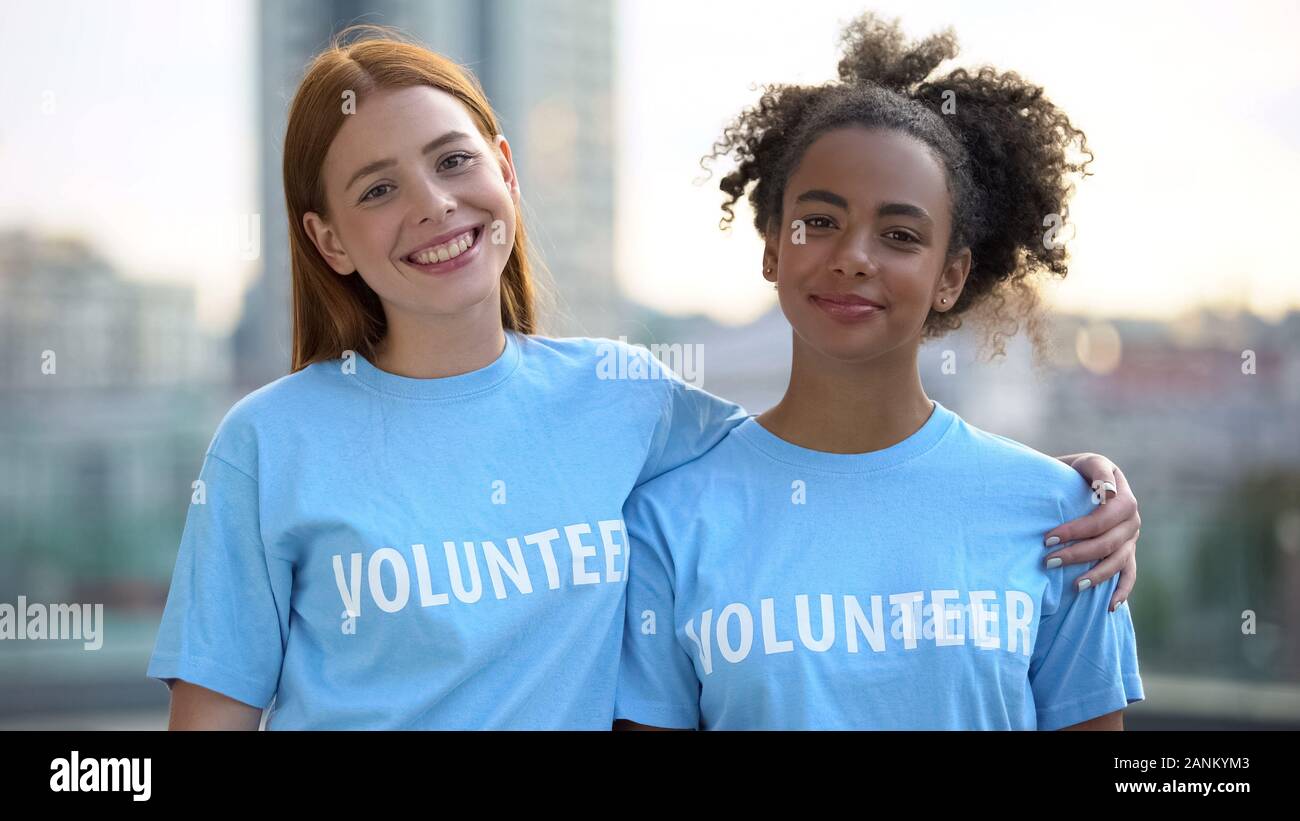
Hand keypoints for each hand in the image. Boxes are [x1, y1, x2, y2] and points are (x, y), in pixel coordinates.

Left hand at [1047, 454, 1139, 611]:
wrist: (1073, 480)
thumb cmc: (1068, 471)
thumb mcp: (1076, 463)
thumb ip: (1089, 471)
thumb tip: (1106, 491)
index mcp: (1118, 487)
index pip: (1104, 514)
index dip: (1077, 528)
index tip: (1047, 539)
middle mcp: (1129, 513)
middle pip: (1108, 539)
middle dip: (1077, 552)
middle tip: (1047, 560)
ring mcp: (1131, 533)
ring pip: (1118, 558)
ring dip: (1096, 574)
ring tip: (1073, 585)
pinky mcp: (1128, 550)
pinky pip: (1130, 573)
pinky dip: (1122, 590)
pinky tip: (1110, 606)